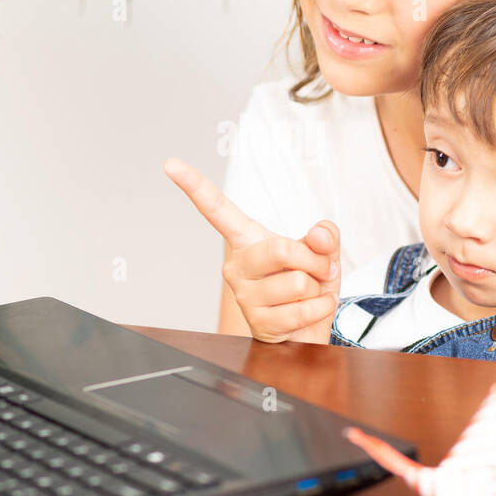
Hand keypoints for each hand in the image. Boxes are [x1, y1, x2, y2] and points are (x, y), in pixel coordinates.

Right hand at [163, 157, 340, 344]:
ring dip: (317, 289)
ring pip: (297, 282)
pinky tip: (310, 311)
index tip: (171, 164)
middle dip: (316, 261)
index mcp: (247, 240)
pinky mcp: (258, 324)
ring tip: (308, 294)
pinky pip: (302, 310)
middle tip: (321, 270)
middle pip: (281, 249)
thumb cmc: (309, 286)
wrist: (307, 330)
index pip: (218, 210)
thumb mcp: (321, 253)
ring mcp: (244, 297)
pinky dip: (319, 309)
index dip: (195, 186)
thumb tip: (320, 234)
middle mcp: (237, 266)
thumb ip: (324, 236)